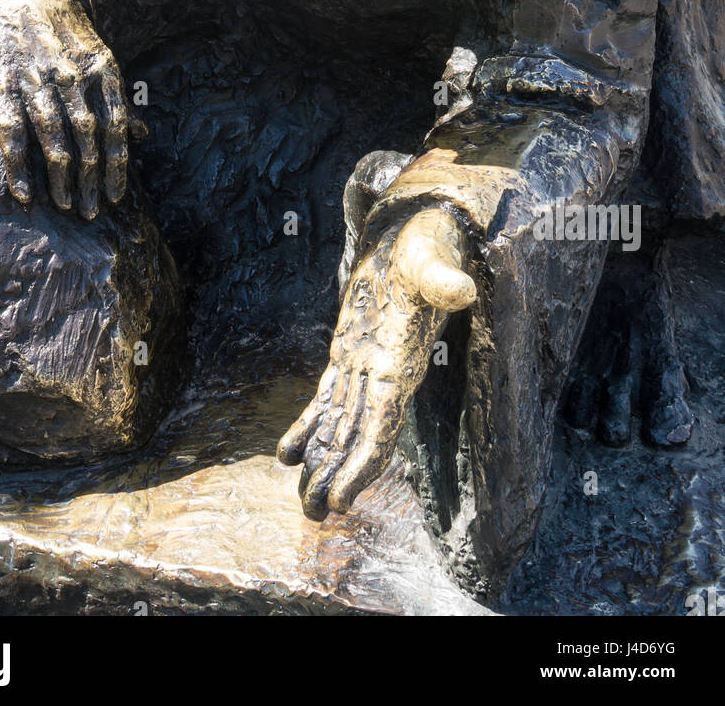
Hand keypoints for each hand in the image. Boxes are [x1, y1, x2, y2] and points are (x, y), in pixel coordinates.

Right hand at [0, 0, 127, 219]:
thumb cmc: (65, 29)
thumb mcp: (100, 56)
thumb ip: (117, 97)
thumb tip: (142, 135)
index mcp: (101, 70)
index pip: (116, 127)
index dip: (117, 165)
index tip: (116, 197)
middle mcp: (72, 77)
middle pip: (88, 138)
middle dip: (91, 179)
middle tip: (90, 211)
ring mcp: (37, 79)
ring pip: (54, 138)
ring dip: (61, 177)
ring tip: (65, 206)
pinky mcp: (2, 81)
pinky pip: (12, 130)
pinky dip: (19, 165)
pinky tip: (25, 192)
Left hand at [277, 207, 475, 519]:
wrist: (423, 233)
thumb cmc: (429, 243)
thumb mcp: (432, 257)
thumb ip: (443, 279)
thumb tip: (461, 291)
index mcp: (399, 361)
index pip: (381, 424)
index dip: (362, 463)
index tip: (342, 498)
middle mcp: (383, 372)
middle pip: (358, 437)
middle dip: (337, 476)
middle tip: (312, 515)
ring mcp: (364, 364)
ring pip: (340, 424)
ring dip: (321, 461)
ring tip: (301, 499)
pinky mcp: (349, 350)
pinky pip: (328, 398)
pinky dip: (309, 426)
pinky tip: (287, 455)